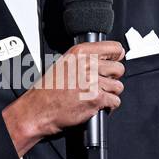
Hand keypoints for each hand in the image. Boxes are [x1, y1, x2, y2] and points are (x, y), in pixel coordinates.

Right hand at [1, 41, 124, 156]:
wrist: (39, 110)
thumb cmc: (48, 90)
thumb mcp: (64, 64)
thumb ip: (86, 59)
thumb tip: (107, 59)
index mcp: (80, 53)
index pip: (114, 48)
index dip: (116, 57)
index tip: (114, 62)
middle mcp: (87, 64)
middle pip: (119, 69)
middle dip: (112, 78)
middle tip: (101, 84)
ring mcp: (92, 81)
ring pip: (118, 87)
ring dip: (110, 93)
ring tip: (96, 95)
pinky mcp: (96, 98)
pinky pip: (115, 101)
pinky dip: (109, 106)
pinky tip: (97, 105)